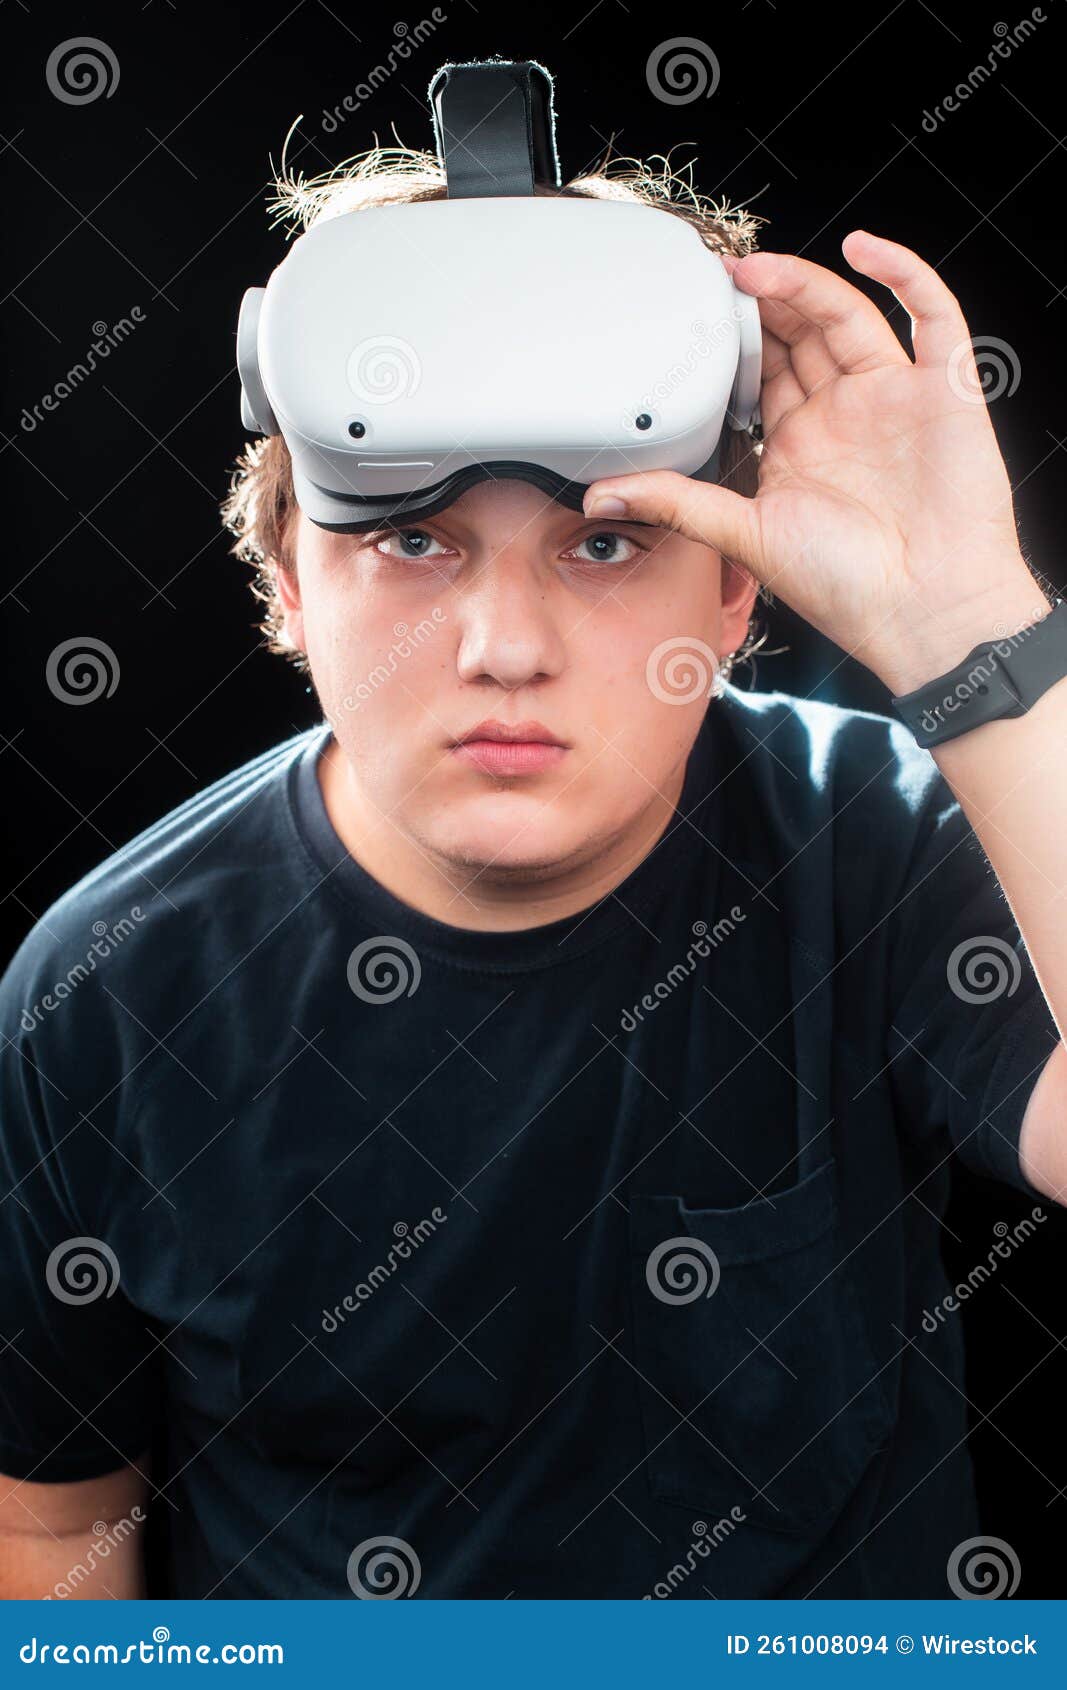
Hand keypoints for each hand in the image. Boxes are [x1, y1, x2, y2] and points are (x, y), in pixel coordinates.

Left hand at [583, 231, 1044, 694]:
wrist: (927, 615)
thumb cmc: (848, 588)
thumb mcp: (746, 535)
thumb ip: (677, 503)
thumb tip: (601, 496)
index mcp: (799, 443)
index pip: (762, 372)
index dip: (734, 338)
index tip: (696, 311)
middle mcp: (846, 413)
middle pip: (802, 334)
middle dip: (762, 304)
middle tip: (719, 280)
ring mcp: (896, 397)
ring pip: (849, 316)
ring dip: (804, 285)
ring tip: (756, 270)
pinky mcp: (947, 391)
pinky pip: (933, 315)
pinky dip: (905, 273)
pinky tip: (864, 248)